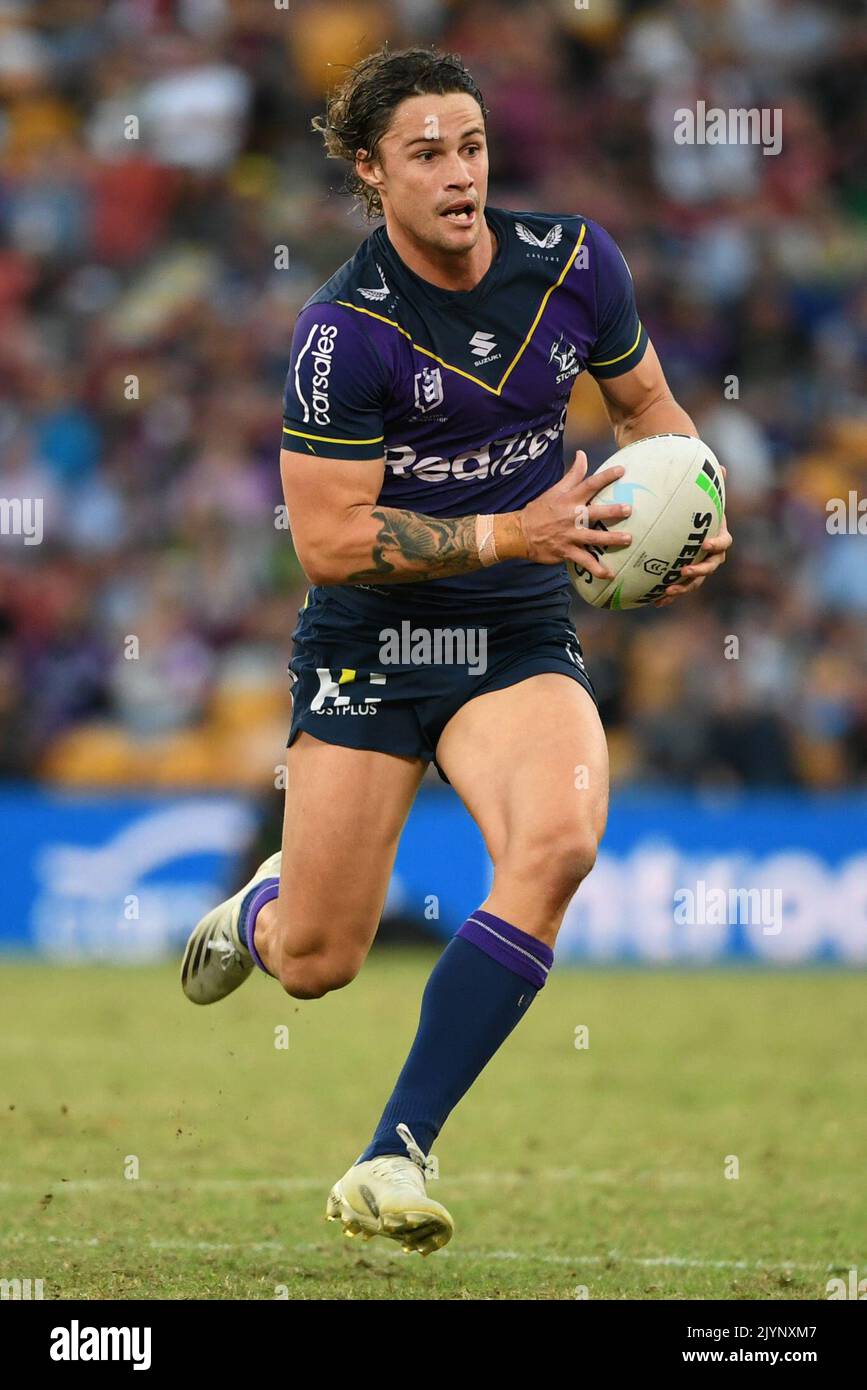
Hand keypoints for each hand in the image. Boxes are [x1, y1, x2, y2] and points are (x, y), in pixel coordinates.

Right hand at [518, 449, 632, 577]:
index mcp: (569, 499)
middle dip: (613, 511)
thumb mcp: (555, 490)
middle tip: (629, 510)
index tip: (622, 471)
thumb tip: (582, 454)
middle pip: (595, 512)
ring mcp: (569, 535)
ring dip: (612, 539)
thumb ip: (572, 474)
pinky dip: (597, 569)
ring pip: (594, 537)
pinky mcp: (566, 552)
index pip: (589, 484)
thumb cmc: (540, 510)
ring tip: (628, 540)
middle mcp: (571, 516)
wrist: (519, 533)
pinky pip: (584, 561)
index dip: (606, 476)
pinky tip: (610, 574)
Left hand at [654, 466, 731, 606]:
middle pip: (710, 566)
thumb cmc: (689, 491)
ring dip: (682, 588)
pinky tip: (653, 599)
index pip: (723, 542)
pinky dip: (666, 593)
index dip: (716, 545)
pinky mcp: (679, 569)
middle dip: (698, 573)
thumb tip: (721, 466)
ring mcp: (695, 561)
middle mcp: (708, 550)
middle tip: (684, 571)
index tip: (704, 544)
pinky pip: (675, 584)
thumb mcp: (698, 484)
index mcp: (717, 531)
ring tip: (666, 591)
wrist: (678, 503)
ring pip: (693, 580)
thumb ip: (707, 478)